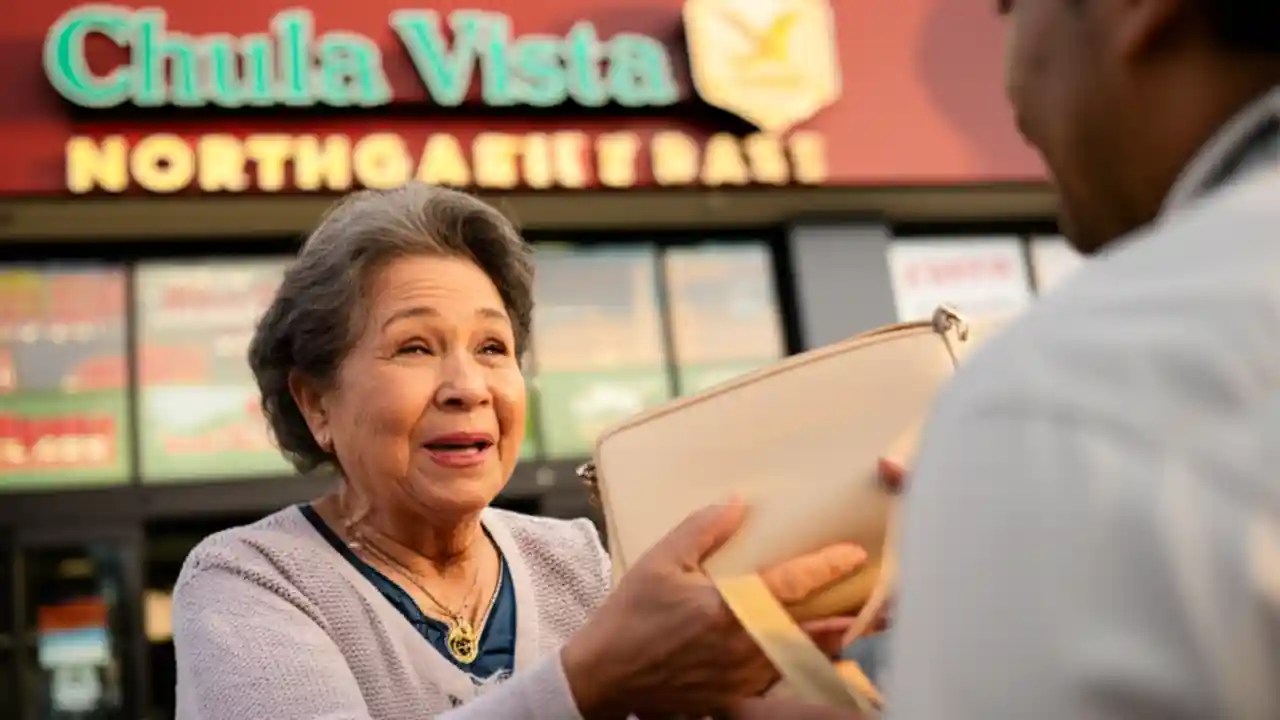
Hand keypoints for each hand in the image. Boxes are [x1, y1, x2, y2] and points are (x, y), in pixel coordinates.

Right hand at [561, 499, 867, 718]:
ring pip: (799, 661)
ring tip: (860, 627)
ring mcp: (738, 678)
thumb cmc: (629, 615)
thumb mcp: (661, 560)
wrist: (603, 675)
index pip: (790, 585)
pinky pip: (777, 687)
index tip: (855, 555)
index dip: (826, 568)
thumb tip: (737, 501)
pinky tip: (819, 664)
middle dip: (849, 615)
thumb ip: (702, 528)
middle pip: (810, 630)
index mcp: (725, 609)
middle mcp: (740, 646)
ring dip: (832, 644)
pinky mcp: (731, 700)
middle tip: (883, 603)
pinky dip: (801, 674)